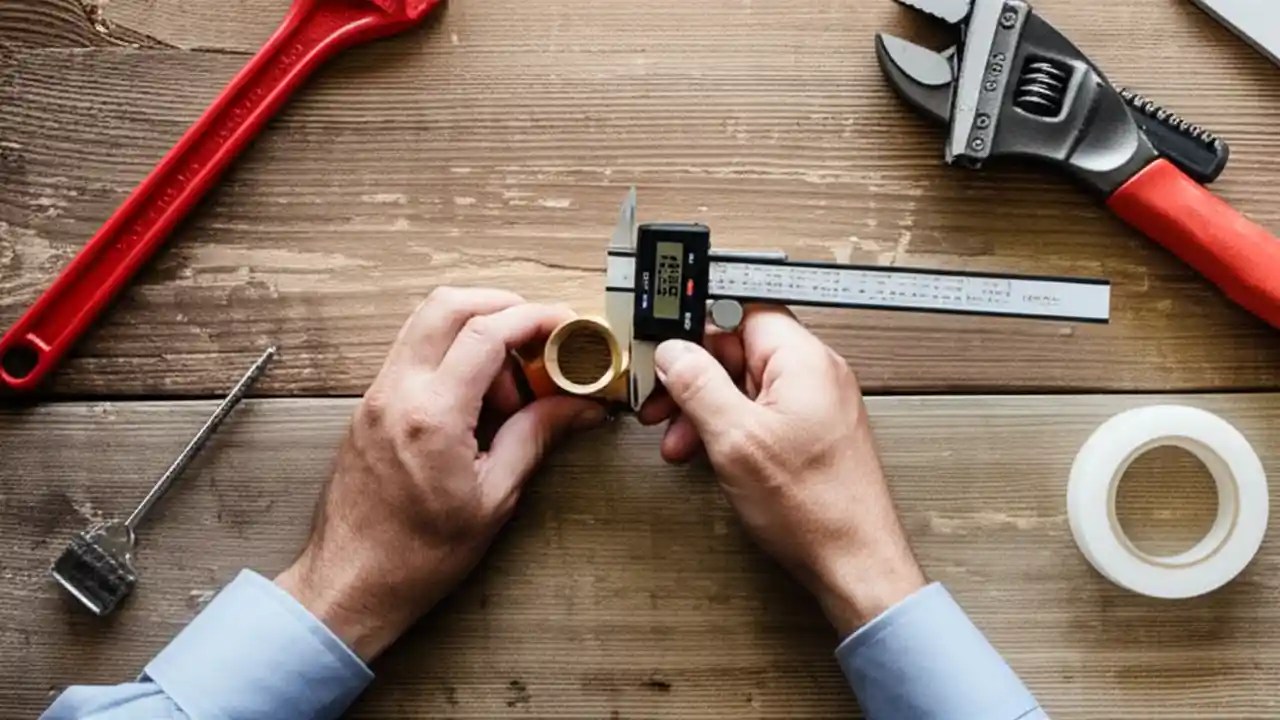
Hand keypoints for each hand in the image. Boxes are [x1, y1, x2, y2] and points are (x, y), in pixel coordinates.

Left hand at [276, 288, 605, 659]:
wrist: (351, 582)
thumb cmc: (416, 555)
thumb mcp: (494, 498)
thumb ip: (537, 437)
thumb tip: (578, 406)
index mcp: (431, 416)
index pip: (487, 332)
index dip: (536, 318)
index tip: (566, 325)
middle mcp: (396, 393)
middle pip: (449, 304)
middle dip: (504, 306)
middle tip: (540, 339)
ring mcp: (377, 395)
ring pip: (427, 321)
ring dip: (476, 330)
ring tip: (509, 383)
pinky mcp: (370, 405)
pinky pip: (415, 352)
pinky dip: (453, 355)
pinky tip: (478, 398)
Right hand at [639, 307, 925, 636]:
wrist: (854, 563)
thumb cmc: (814, 508)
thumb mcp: (734, 438)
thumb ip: (698, 384)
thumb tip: (672, 352)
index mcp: (803, 360)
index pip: (741, 312)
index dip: (696, 328)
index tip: (664, 348)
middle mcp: (815, 374)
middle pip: (737, 351)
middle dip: (692, 378)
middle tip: (660, 404)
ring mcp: (815, 405)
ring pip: (744, 386)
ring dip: (704, 409)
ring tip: (680, 442)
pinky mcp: (811, 435)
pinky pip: (759, 414)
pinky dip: (728, 429)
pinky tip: (708, 453)